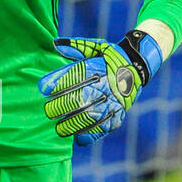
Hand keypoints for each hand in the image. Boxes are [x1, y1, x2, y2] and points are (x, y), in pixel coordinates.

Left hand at [39, 31, 161, 144]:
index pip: (74, 76)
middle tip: (48, 110)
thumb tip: (54, 44)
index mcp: (99, 67)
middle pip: (79, 98)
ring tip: (58, 128)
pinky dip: (91, 135)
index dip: (56, 82)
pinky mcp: (119, 114)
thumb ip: (74, 46)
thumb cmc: (110, 57)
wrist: (138, 67)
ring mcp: (114, 101)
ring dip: (72, 124)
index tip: (43, 89)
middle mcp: (106, 85)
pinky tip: (77, 138)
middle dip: (60, 106)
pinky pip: (104, 127)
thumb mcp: (95, 46)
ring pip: (89, 116)